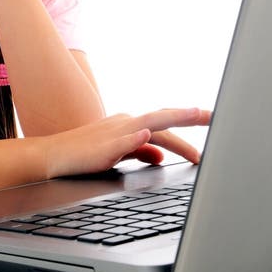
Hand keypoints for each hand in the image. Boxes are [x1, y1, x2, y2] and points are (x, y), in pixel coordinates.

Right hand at [41, 107, 212, 179]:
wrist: (55, 156)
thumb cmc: (85, 154)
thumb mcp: (119, 152)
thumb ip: (140, 152)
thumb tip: (160, 156)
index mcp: (132, 124)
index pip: (166, 121)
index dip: (189, 118)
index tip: (213, 117)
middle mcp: (128, 123)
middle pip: (164, 118)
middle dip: (191, 116)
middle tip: (216, 116)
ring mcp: (116, 132)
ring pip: (150, 123)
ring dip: (173, 118)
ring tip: (194, 114)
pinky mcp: (105, 146)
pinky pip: (122, 140)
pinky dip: (136, 137)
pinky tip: (147, 135)